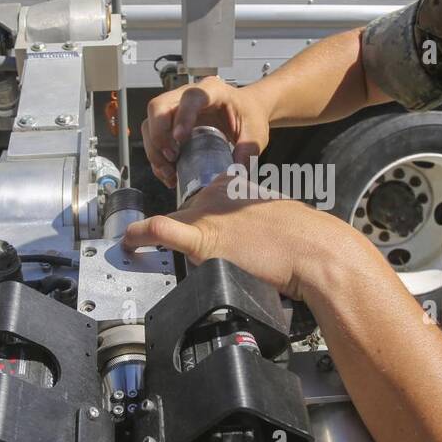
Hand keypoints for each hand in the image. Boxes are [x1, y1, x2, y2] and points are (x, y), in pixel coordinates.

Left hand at [121, 173, 366, 301]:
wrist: (313, 250)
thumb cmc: (305, 240)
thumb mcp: (278, 218)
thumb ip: (258, 224)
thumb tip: (255, 241)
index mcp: (235, 188)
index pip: (206, 198)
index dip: (200, 217)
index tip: (199, 230)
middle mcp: (217, 196)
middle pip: (187, 214)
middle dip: (183, 234)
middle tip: (183, 253)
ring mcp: (208, 216)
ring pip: (168, 221)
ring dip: (149, 236)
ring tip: (137, 247)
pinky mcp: (203, 239)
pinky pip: (161, 231)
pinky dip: (140, 236)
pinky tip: (129, 243)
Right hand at [140, 76, 270, 188]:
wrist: (246, 111)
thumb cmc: (249, 115)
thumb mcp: (255, 133)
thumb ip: (248, 151)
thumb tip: (235, 175)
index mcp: (212, 90)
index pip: (191, 97)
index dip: (182, 117)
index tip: (180, 139)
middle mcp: (188, 95)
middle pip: (158, 107)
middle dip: (159, 135)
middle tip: (172, 157)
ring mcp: (176, 108)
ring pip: (150, 123)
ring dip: (154, 149)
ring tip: (170, 172)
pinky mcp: (170, 124)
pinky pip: (153, 137)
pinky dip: (156, 157)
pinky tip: (168, 174)